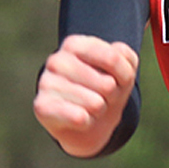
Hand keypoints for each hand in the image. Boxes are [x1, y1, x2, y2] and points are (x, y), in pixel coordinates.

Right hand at [33, 35, 138, 156]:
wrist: (88, 122)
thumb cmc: (105, 90)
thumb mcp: (124, 71)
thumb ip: (126, 57)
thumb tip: (115, 55)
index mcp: (74, 44)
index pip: (113, 59)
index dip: (125, 77)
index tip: (114, 78)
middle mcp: (56, 60)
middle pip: (108, 84)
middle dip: (112, 96)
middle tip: (100, 96)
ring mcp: (46, 83)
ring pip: (96, 104)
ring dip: (99, 110)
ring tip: (89, 107)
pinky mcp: (42, 107)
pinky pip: (80, 118)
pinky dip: (87, 122)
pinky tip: (78, 118)